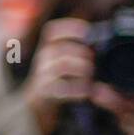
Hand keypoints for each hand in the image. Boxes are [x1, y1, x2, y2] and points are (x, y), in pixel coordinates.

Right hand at [22, 18, 93, 134]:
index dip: (70, 28)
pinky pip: (64, 88)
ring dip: (83, 70)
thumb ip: (74, 45)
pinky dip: (79, 89)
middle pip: (63, 48)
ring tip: (90, 76)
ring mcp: (42, 76)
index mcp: (46, 47)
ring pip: (64, 65)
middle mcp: (41, 59)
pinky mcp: (45, 93)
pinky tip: (86, 91)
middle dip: (83, 54)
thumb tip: (98, 30)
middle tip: (94, 61)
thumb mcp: (59, 59)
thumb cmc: (55, 79)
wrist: (35, 106)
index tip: (86, 31)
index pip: (53, 30)